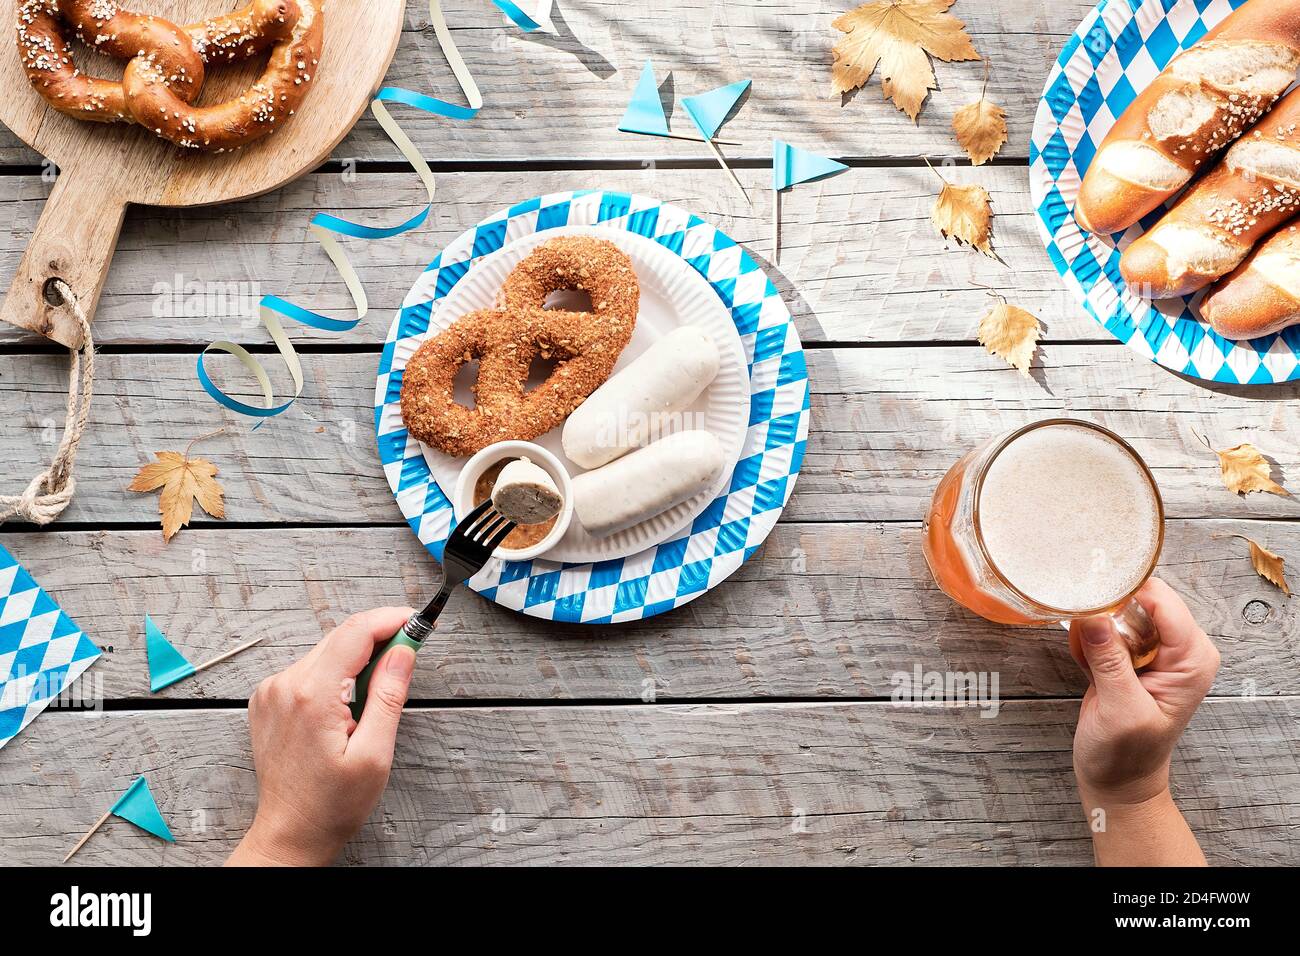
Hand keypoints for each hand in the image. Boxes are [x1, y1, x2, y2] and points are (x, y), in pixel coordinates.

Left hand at [226, 607, 416, 865]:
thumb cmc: (332, 804)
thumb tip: (403, 651)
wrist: (290, 832)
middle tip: (411, 651)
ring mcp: (272, 690)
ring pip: (327, 650)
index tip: (418, 622)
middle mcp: (285, 684)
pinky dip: (336, 673)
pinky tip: (349, 702)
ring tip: (376, 695)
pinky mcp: (269, 698)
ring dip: (358, 659)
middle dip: (380, 638)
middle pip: (341, 636)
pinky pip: (310, 668)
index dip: (392, 620)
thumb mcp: (375, 754)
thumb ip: (388, 696)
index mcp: (312, 695)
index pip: (356, 632)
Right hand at [1069, 577, 1219, 805]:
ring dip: (1093, 629)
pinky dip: (1088, 640)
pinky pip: (1104, 626)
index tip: (1094, 606)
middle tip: (1089, 644)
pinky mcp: (1131, 655)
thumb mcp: (1120, 709)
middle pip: (1141, 599)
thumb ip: (1110, 660)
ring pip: (1117, 609)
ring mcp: (1155, 650)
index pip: (1164, 602)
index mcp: (1192, 658)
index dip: (1127, 596)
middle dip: (1107, 613)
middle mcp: (1179, 649)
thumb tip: (1093, 615)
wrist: (1119, 781)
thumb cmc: (1127, 755)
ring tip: (1090, 664)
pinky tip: (1088, 667)